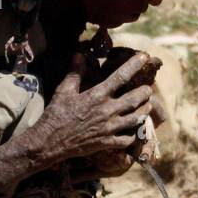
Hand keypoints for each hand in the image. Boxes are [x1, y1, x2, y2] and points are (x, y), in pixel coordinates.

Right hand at [38, 51, 154, 165]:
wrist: (50, 142)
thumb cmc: (56, 114)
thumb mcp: (63, 90)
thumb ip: (75, 72)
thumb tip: (79, 54)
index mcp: (97, 95)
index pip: (121, 77)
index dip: (135, 65)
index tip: (145, 56)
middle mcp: (107, 111)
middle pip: (135, 99)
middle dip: (145, 92)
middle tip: (148, 89)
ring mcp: (109, 128)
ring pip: (136, 118)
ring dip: (144, 111)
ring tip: (147, 106)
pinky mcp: (107, 143)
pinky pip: (127, 139)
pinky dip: (133, 134)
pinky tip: (133, 130)